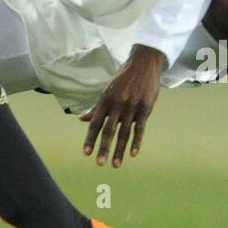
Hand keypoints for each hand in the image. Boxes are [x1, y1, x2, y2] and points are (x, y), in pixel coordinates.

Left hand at [81, 45, 164, 166]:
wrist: (143, 63)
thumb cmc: (123, 79)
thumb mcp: (107, 91)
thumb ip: (96, 107)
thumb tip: (81, 119)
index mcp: (105, 100)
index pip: (95, 123)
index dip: (90, 138)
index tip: (86, 153)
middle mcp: (117, 104)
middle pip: (109, 130)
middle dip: (104, 148)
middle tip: (99, 163)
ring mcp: (131, 107)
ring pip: (124, 133)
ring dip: (119, 150)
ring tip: (115, 165)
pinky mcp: (145, 108)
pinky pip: (140, 128)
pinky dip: (136, 142)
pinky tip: (133, 154)